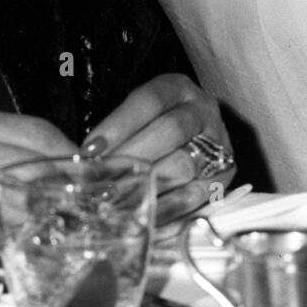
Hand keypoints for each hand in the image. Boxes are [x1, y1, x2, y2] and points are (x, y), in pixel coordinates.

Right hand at [0, 108, 76, 252]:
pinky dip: (26, 237)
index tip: (90, 175)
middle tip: (92, 206)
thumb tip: (57, 168)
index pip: (40, 130)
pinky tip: (37, 243)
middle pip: (40, 162)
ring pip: (28, 196)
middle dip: (70, 187)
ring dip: (55, 215)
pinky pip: (5, 227)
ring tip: (73, 227)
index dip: (71, 155)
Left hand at [82, 74, 234, 222]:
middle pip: (171, 130)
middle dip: (132, 157)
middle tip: (103, 181)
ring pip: (185, 163)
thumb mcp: (137, 116)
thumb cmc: (152, 128)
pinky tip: (147, 217)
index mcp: (177, 88)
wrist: (195, 140)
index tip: (91, 150)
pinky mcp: (226, 175)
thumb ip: (114, 133)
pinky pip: (199, 194)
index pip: (149, 99)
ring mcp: (219, 142)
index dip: (118, 125)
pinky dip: (170, 208)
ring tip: (119, 202)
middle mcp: (203, 110)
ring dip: (149, 185)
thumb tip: (80, 158)